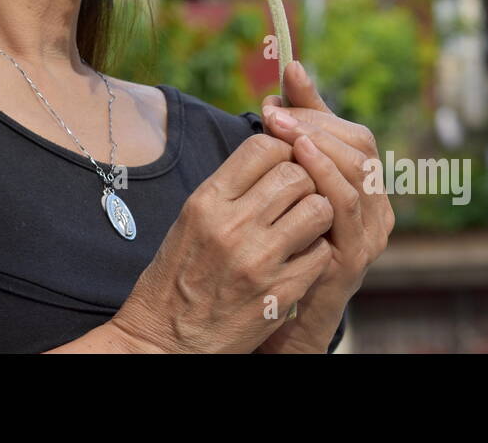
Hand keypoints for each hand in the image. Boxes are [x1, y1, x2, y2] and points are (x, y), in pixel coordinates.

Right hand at [110, 127, 333, 352]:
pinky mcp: (280, 291)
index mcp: (207, 201)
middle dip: (305, 181)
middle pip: (295, 174)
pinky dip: (317, 252)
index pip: (262, 148)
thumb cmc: (178, 276)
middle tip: (299, 197)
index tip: (285, 164)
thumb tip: (271, 157)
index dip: (283, 150)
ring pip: (318, 208)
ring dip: (318, 214)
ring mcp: (259, 259)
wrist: (165, 338)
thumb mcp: (191, 220)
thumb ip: (230, 189)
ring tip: (305, 225)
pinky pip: (321, 252)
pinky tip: (302, 258)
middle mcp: (232, 225)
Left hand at [253, 60, 393, 352]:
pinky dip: (324, 176)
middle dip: (314, 123)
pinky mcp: (355, 255)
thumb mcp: (288, 179)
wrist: (278, 314)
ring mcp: (370, 232)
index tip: (275, 100)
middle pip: (360, 147)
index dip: (316, 112)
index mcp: (365, 186)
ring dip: (318, 143)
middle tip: (273, 112)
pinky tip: (298, 158)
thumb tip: (292, 65)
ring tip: (282, 126)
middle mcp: (377, 207)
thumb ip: (297, 126)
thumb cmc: (283, 240)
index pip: (354, 133)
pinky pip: (347, 206)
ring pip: (359, 172)